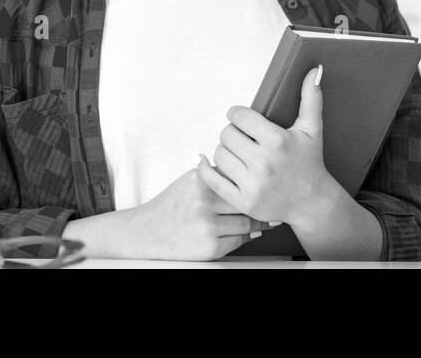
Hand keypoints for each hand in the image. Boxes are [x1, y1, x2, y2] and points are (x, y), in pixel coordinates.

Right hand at [123, 167, 272, 260]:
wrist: (147, 232)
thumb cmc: (171, 206)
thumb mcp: (189, 182)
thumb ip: (214, 175)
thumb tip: (246, 173)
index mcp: (200, 181)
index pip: (238, 178)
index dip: (254, 182)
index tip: (267, 183)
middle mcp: (203, 203)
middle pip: (245, 200)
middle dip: (260, 203)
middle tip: (273, 202)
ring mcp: (207, 227)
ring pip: (246, 222)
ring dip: (257, 222)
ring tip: (266, 220)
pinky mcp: (209, 248)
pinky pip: (238, 240)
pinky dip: (247, 236)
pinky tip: (251, 232)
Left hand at [197, 65, 333, 225]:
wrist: (312, 202)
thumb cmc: (310, 162)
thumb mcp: (312, 129)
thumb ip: (311, 97)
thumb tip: (314, 69)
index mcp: (278, 141)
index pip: (239, 116)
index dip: (237, 114)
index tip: (241, 118)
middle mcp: (264, 163)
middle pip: (227, 134)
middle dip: (232, 132)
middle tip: (241, 137)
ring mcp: (252, 184)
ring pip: (219, 154)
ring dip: (225, 150)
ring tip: (237, 152)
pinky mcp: (243, 201)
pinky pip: (212, 180)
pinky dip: (204, 169)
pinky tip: (206, 161)